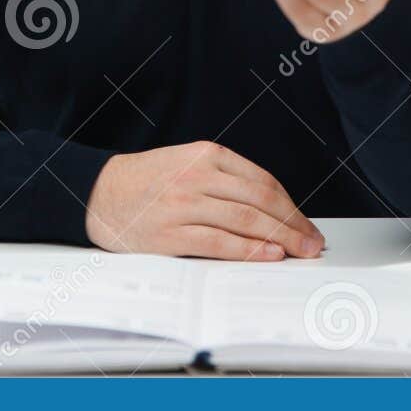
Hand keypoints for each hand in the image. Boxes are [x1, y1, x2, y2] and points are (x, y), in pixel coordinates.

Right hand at [84, 141, 324, 260]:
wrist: (98, 193)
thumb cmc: (147, 181)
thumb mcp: (188, 164)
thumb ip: (225, 180)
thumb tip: (272, 211)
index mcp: (206, 154)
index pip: (263, 181)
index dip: (291, 206)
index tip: (306, 224)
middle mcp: (197, 175)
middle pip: (260, 200)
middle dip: (293, 224)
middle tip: (313, 242)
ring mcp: (183, 204)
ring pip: (245, 220)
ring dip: (280, 239)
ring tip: (300, 251)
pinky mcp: (170, 233)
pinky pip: (219, 243)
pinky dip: (249, 250)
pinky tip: (269, 255)